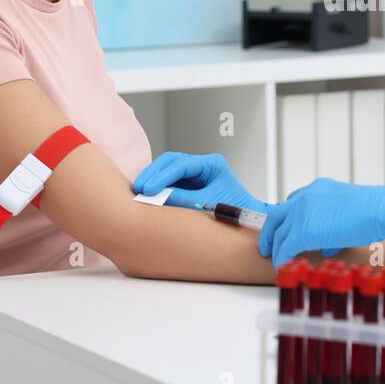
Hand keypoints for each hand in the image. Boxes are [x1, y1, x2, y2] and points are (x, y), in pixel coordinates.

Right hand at [131, 152, 269, 214]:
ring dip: (152, 179)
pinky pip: (168, 182)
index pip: (181, 164)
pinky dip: (157, 187)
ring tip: (138, 193)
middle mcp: (201, 165)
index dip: (162, 176)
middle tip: (139, 189)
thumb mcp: (206, 205)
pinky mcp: (187, 185)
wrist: (246, 221)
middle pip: (170, 161)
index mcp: (211, 164)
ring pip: (166, 170)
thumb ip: (182, 199)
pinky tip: (146, 196)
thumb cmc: (233, 211)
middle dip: (153, 174)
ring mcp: (193, 174)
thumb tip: (156, 198)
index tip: (148, 189)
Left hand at [257, 179, 384, 268]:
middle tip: (268, 245)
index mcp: (318, 188)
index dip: (287, 219)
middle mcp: (306, 196)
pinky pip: (284, 247)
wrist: (381, 210)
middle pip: (278, 215)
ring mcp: (302, 212)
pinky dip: (281, 258)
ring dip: (275, 248)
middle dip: (271, 232)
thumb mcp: (349, 213)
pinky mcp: (303, 230)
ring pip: (278, 233)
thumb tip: (327, 246)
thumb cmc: (375, 212)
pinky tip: (281, 266)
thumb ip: (334, 227)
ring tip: (274, 259)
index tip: (286, 230)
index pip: (293, 202)